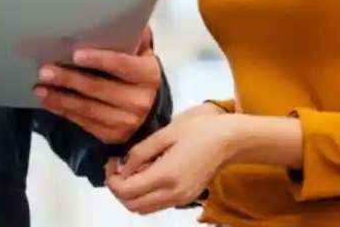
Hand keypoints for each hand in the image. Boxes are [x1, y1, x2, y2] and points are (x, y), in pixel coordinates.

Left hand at [35, 27, 161, 143]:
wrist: (148, 114)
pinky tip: (48, 100)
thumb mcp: (142, 57)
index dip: (99, 59)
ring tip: (40, 88)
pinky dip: (62, 110)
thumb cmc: (138, 77)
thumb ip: (135, 40)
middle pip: (98, 88)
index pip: (122, 65)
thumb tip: (131, 21)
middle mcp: (139, 101)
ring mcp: (124, 122)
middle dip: (69, 79)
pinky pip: (82, 122)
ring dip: (60, 98)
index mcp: (148, 75)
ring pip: (87, 109)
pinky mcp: (110, 135)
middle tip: (45, 70)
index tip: (76, 54)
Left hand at [105, 111, 238, 214]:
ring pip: (144, 209)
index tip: (110, 163)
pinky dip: (145, 195)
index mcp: (165, 176)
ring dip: (131, 195)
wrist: (229, 139)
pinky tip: (146, 175)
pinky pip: (158, 205)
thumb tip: (122, 167)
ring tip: (129, 171)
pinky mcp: (186, 198)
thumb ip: (140, 152)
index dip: (112, 179)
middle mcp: (173, 193)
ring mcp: (181, 198)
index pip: (127, 191)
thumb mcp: (165, 133)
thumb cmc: (199, 129)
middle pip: (133, 205)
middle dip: (118, 189)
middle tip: (116, 168)